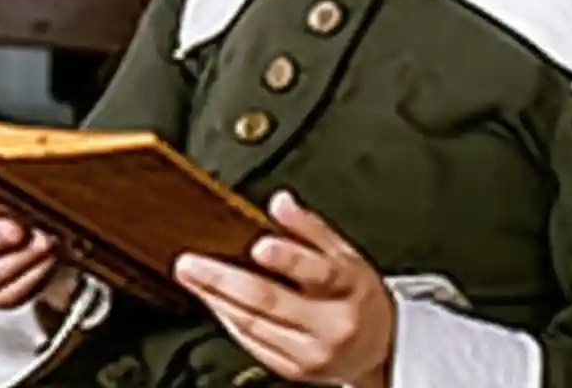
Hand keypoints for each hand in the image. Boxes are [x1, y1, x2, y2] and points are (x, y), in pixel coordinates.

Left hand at [173, 191, 395, 386]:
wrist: (380, 350)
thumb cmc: (356, 295)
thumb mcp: (346, 255)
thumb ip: (311, 227)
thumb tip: (280, 201)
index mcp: (348, 287)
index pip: (318, 272)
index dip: (288, 259)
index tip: (260, 246)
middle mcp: (332, 324)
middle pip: (271, 302)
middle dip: (224, 280)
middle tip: (190, 263)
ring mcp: (312, 353)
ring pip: (254, 324)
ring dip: (215, 299)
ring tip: (191, 277)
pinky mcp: (295, 371)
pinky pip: (253, 344)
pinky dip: (228, 320)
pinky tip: (212, 301)